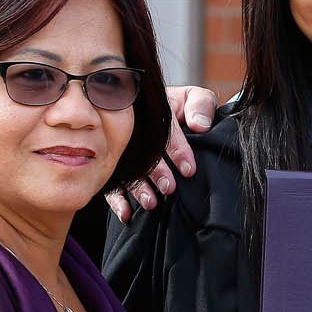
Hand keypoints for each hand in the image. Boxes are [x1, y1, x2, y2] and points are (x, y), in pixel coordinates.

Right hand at [105, 85, 219, 220]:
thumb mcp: (193, 98)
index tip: (188, 169)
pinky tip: (126, 214)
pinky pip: (111, 183)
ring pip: (126, 170)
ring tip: (151, 202)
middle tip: (169, 188)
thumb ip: (200, 105)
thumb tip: (200, 126)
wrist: (155, 110)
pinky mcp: (115, 166)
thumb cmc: (180, 108)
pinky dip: (117, 201)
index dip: (177, 149)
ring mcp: (121, 149)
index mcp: (152, 110)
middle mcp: (132, 129)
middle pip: (142, 152)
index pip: (165, 129)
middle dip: (156, 172)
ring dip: (138, 188)